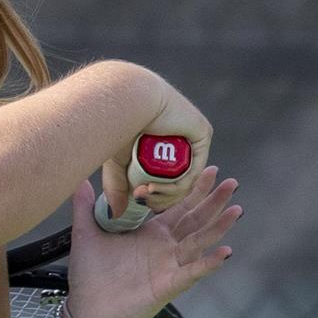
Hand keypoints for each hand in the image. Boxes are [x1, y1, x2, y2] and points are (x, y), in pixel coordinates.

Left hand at [66, 166, 240, 317]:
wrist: (87, 312)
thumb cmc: (90, 276)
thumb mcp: (86, 235)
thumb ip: (85, 208)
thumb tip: (81, 181)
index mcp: (150, 233)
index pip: (179, 207)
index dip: (195, 190)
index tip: (210, 170)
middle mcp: (165, 247)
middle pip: (195, 220)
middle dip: (214, 202)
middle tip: (232, 183)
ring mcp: (170, 266)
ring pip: (199, 242)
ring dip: (218, 227)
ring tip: (236, 210)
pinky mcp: (168, 285)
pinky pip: (192, 272)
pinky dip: (208, 263)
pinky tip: (225, 252)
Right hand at [103, 86, 211, 213]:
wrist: (124, 102)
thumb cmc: (115, 126)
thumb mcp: (116, 165)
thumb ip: (117, 188)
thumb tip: (115, 215)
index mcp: (166, 147)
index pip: (169, 181)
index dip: (157, 197)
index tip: (138, 201)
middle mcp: (183, 142)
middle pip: (180, 183)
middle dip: (160, 198)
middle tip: (141, 200)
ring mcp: (194, 139)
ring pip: (187, 180)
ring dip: (165, 194)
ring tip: (144, 193)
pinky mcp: (202, 134)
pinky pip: (194, 170)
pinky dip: (175, 185)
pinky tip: (155, 187)